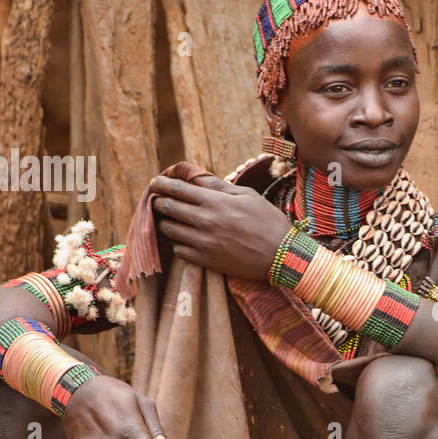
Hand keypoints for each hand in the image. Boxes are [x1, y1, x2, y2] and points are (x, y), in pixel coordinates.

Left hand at [150, 172, 290, 280]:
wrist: (282, 256)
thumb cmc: (268, 222)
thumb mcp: (248, 196)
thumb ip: (219, 186)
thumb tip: (197, 177)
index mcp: (215, 202)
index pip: (178, 189)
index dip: (162, 184)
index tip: (155, 182)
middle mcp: (205, 221)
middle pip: (168, 208)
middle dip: (159, 202)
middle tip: (158, 200)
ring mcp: (203, 242)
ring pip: (169, 230)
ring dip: (166, 222)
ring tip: (171, 219)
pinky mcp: (205, 261)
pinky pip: (178, 250)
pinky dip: (178, 243)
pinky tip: (186, 239)